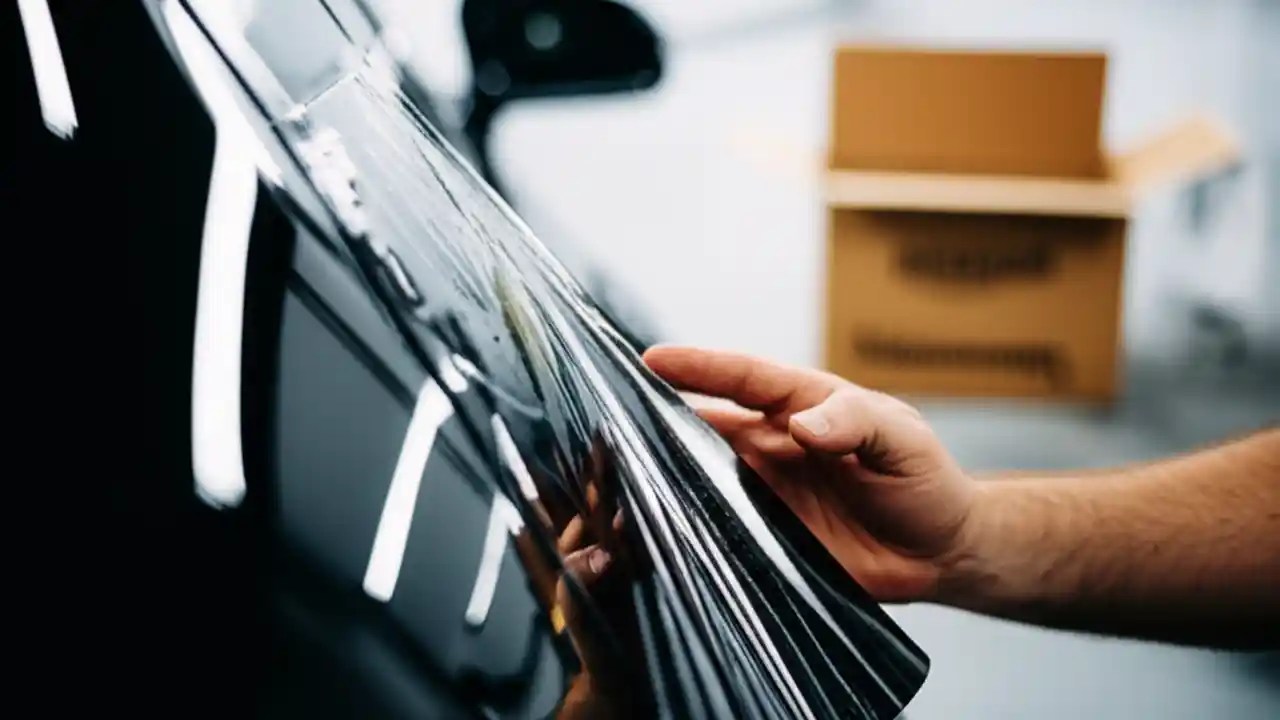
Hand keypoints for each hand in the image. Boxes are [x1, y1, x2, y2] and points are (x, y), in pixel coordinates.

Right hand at [643, 345, 977, 602]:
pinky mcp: (763, 541)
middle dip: (655, 417)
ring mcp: (762, 493)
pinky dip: (682, 529)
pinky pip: (714, 531)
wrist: (940, 552)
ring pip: (697, 477)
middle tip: (608, 416)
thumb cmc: (924, 479)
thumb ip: (856, 423)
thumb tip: (802, 426)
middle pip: (702, 424)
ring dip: (660, 475)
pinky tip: (650, 533)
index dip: (698, 366)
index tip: (651, 359)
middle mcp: (770, 445)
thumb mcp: (902, 440)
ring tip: (613, 475)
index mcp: (800, 407)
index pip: (742, 378)